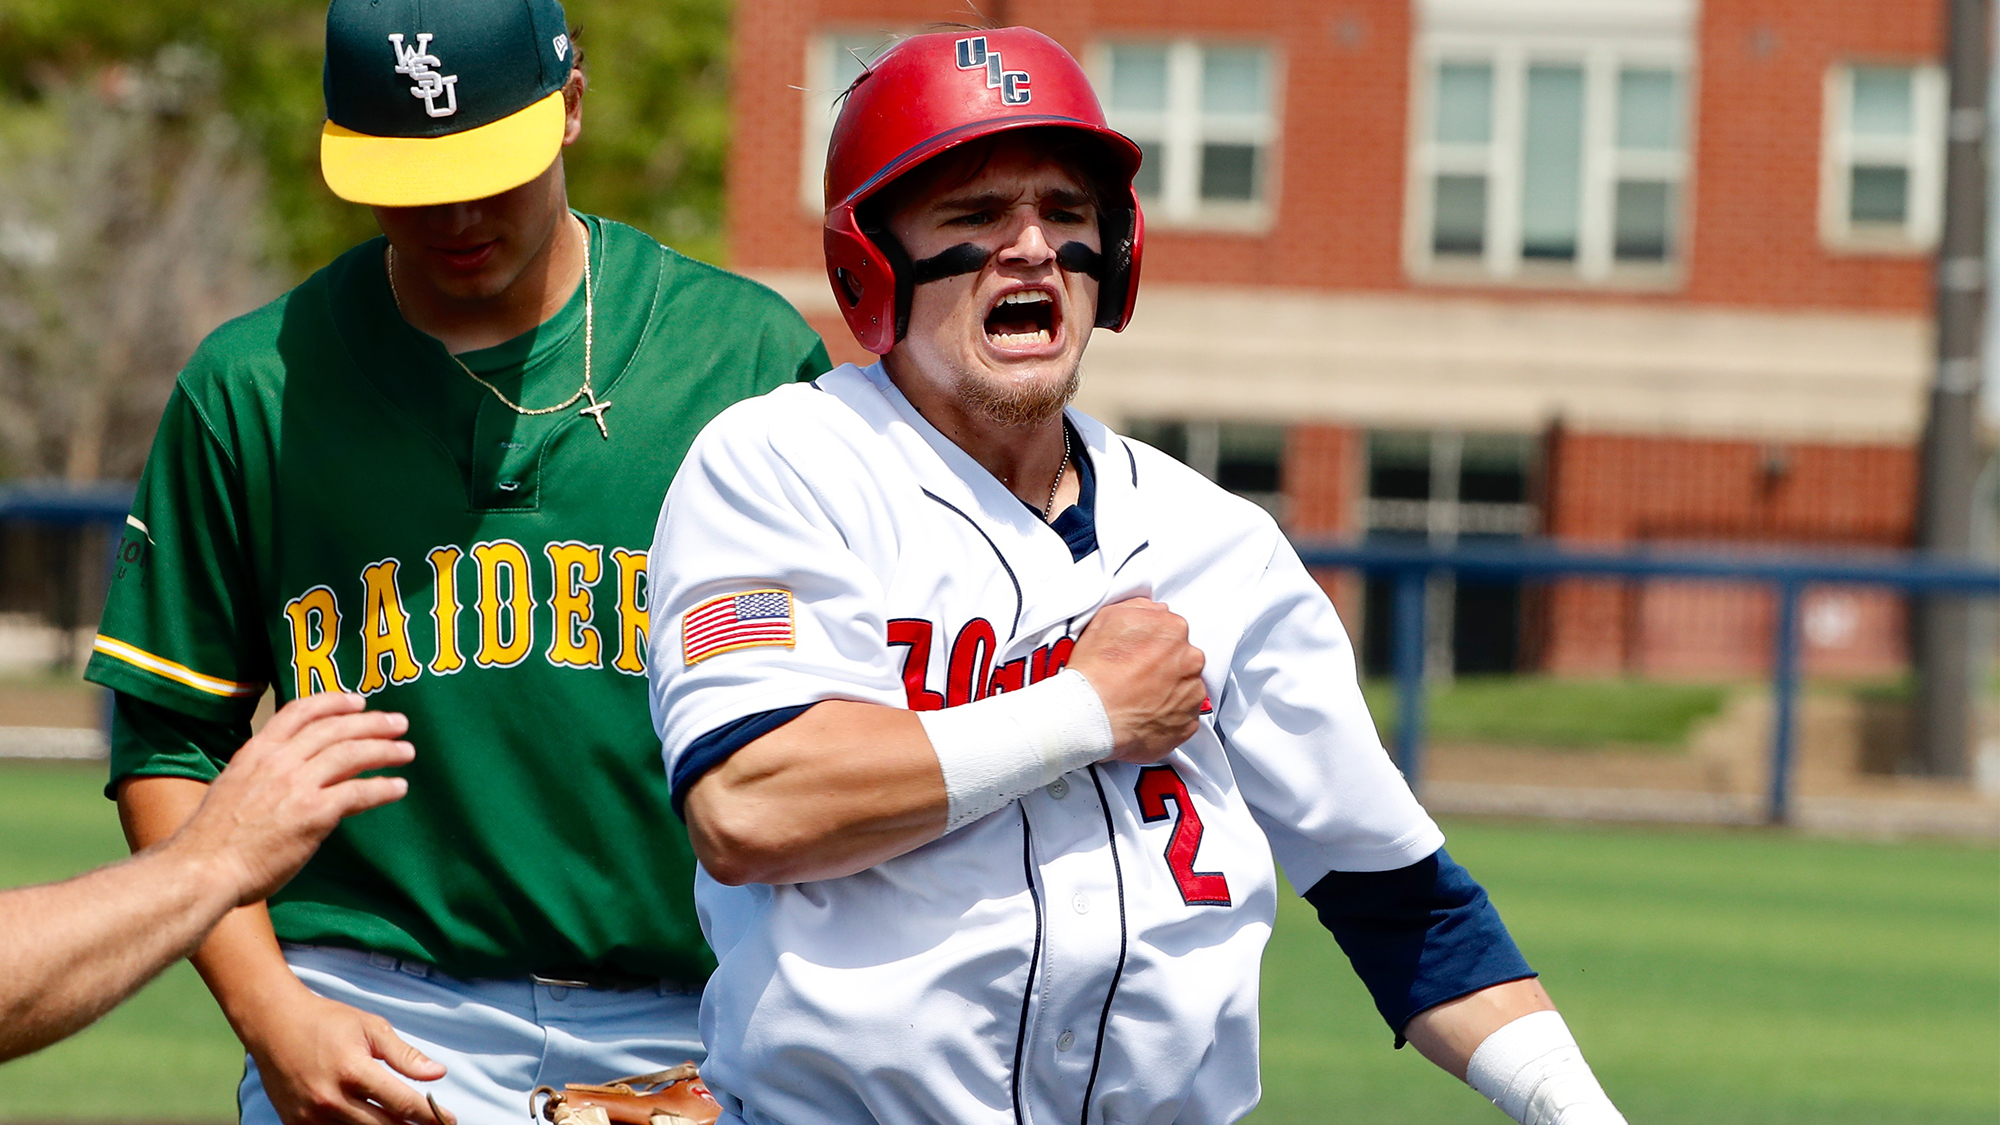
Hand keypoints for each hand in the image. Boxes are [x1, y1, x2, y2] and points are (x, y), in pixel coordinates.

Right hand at [171, 693, 412, 905]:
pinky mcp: (314, 814)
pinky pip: (358, 792)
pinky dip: (383, 787)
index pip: (299, 712)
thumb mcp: (233, 788)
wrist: (202, 869)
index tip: (358, 701)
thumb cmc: (211, 840)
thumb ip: (262, 776)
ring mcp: (297, 786)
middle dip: (371, 722)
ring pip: (352, 754)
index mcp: (256, 752)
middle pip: (335, 729)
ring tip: (407, 750)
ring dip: (385, 750)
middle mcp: (279, 761)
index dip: (333, 702)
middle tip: (398, 722)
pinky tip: (399, 787)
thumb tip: (291, 776)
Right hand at [244, 986, 454, 1124]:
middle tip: (432, 1124)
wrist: (273, 1024)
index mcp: (353, 1071)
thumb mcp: (371, 1027)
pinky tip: (369, 1122)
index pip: (401, 1103)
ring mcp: (310, 1116)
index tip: (448, 1120)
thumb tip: (438, 1073)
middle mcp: (331, 1099)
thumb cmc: (326, 1021)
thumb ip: (405, 1054)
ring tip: (402, 1123)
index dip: (429, 1115)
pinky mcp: (295, 1124)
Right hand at [1066, 598, 1205, 763]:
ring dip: (1168, 691)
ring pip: (1185, 687)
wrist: (1091, 715)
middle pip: (1182, 659)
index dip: (1153, 643)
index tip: (1140, 654)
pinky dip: (1167, 717)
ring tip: (1139, 698)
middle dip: (1164, 667)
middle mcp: (1190, 660)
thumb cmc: (1096, 671)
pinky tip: (1145, 715)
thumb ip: (1139, 608)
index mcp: (1173, 630)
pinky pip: (1183, 717)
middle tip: (1137, 677)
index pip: (1172, 631)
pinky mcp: (1188, 723)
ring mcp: (1192, 693)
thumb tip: (1154, 612)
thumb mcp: (1107, 618)